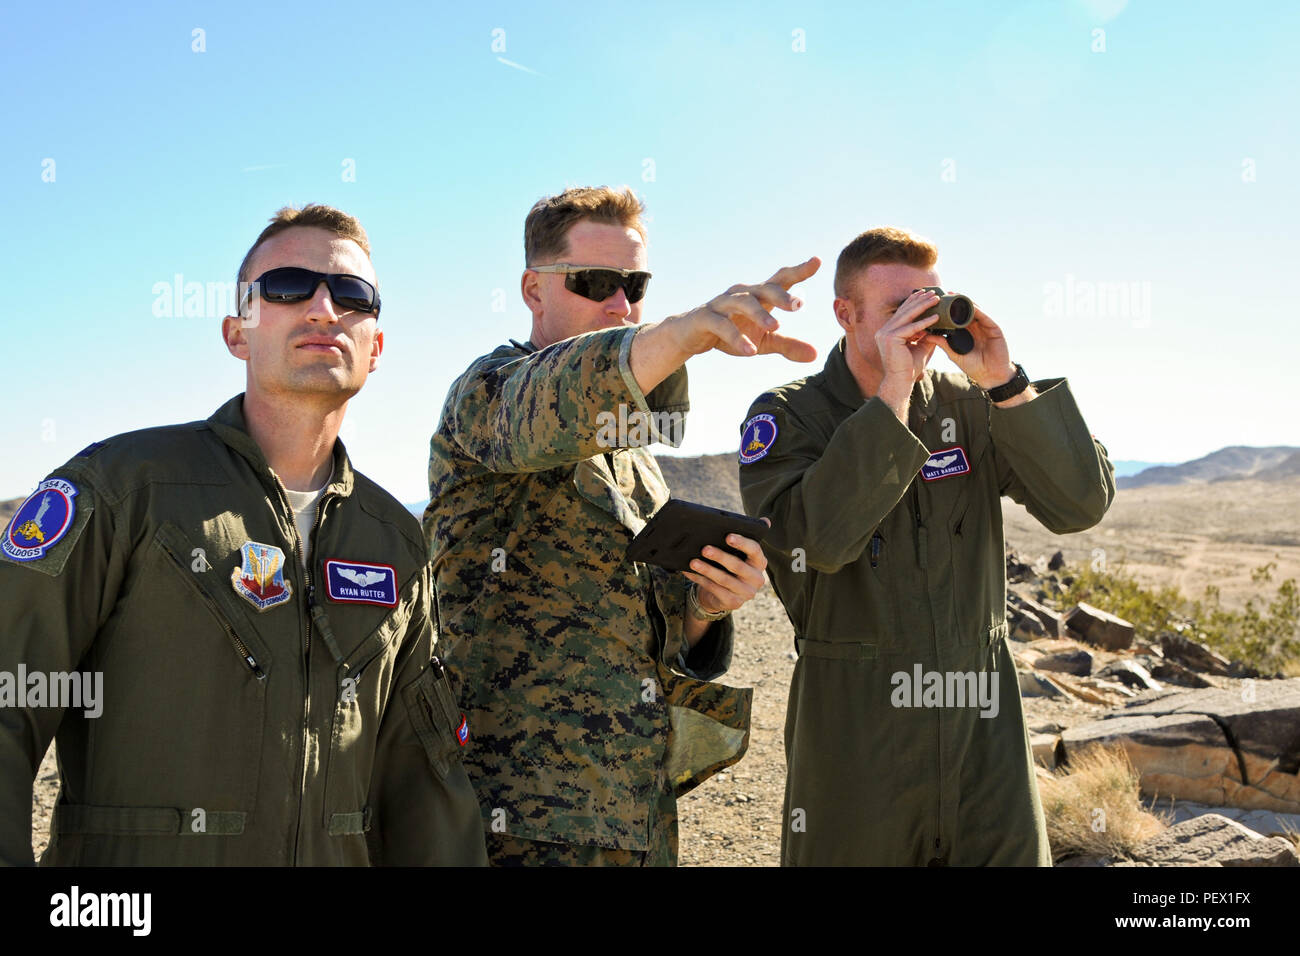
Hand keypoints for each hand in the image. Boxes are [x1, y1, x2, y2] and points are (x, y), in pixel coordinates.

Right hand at [662, 258, 820, 362]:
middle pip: (764, 289)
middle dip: (782, 295)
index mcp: (758, 296)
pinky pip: (722, 326)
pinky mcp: (705, 318)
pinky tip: (749, 351)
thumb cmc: (732, 333)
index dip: (799, 271)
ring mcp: (722, 304)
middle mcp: (742, 294)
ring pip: (743, 303)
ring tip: (776, 327)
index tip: (817, 261)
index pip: (781, 280)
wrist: (689, 335)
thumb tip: (816, 355)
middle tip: (799, 304)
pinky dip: (736, 338)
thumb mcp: (763, 342)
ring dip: (760, 314)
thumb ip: (788, 345)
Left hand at [682, 521, 770, 614]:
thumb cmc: (730, 566)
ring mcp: (747, 592)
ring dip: (707, 569)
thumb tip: (765, 520)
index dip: (742, 543)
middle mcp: (757, 578)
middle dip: (720, 556)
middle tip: (704, 549)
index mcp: (760, 562)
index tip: (728, 536)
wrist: (724, 594)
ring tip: (693, 561)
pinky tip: (690, 572)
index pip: (755, 550)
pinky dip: (700, 580)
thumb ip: (743, 539)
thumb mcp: (737, 554)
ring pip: (724, 579)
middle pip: (738, 565)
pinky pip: (715, 590)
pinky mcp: (734, 603)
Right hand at [874, 287, 942, 388]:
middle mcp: (883, 331)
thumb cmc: (910, 367)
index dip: (913, 302)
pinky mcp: (890, 338)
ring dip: (923, 306)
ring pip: (907, 316)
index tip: (925, 293)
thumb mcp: (920, 346)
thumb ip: (925, 334)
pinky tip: (936, 317)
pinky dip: (925, 322)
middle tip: (933, 292)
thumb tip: (938, 323)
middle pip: (904, 311)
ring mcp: (885, 334)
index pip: (902, 313)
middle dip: (920, 300)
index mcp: (887, 332)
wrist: (901, 382)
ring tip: (936, 299)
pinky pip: (911, 328)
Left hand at [923, 300, 1015, 390]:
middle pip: (965, 310)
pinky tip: (969, 305)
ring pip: (975, 310)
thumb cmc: (974, 367)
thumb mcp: (955, 354)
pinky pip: (985, 317)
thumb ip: (943, 343)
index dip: (946, 310)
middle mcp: (976, 327)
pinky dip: (978, 310)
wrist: (991, 376)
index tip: (934, 303)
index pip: (956, 317)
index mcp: (966, 332)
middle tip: (943, 294)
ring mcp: (986, 326)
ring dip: (965, 302)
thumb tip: (926, 335)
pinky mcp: (995, 328)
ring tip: (954, 295)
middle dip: (955, 302)